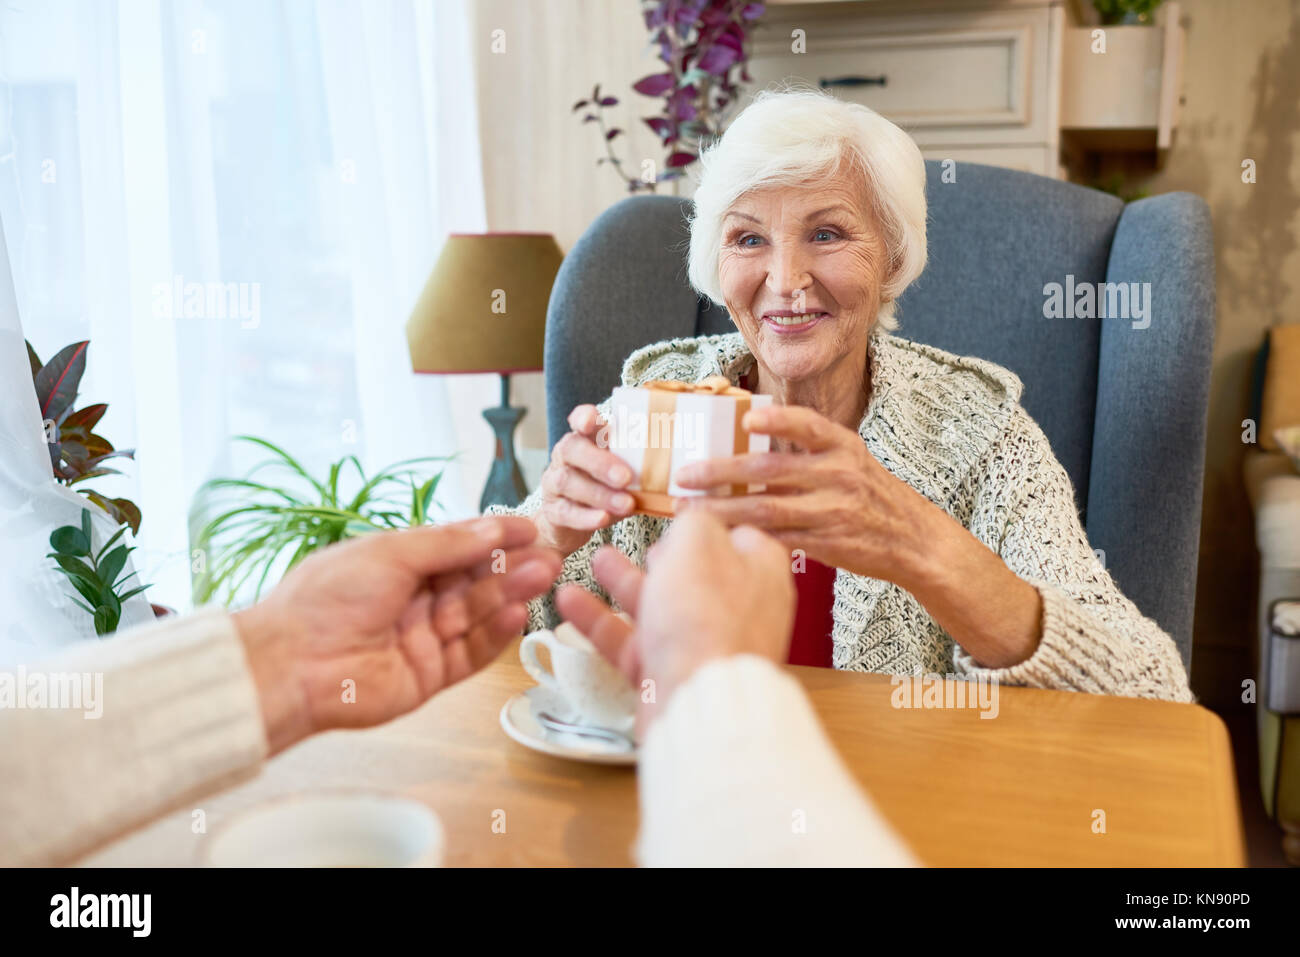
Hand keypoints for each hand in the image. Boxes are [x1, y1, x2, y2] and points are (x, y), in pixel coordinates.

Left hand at [233, 516, 561, 753]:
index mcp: (396, 564)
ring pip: (476, 615)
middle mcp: (412, 600)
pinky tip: (515, 614)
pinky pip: (470, 654)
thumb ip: (447, 544)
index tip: (528, 529)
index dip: (492, 538)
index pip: (456, 548)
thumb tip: (492, 529)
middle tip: (548, 556)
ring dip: (509, 594)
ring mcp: (422, 639)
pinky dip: (494, 634)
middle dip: (510, 567)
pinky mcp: (429, 676)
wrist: (292, 664)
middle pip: (472, 582)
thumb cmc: (326, 599)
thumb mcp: (390, 553)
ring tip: (543, 576)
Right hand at [534, 404, 637, 556]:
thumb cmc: (606, 491)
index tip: (591, 420)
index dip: (583, 417)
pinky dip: (586, 516)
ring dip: (600, 493)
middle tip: (626, 477)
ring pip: (568, 481)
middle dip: (599, 462)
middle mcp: (564, 457)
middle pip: (572, 449)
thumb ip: (636, 467)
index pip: (579, 420)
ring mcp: (553, 483)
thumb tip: (671, 472)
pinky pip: (566, 511)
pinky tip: (603, 519)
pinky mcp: (552, 510)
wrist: (574, 524)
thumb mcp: (621, 474)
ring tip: (626, 504)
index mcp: (584, 440)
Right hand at [554, 510, 794, 730]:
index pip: (738, 537)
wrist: (699, 699)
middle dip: (661, 556)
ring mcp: (703, 643)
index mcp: (758, 571)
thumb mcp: (697, 544)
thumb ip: (692, 523)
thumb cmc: (705, 616)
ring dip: (623, 581)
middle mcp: (736, 609)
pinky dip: (601, 619)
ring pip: (657, 605)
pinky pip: (631, 640)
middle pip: (694, 574)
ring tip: (596, 559)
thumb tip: (692, 519)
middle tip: (642, 542)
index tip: (679, 514)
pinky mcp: (671, 672)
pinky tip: (568, 600)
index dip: (706, 525)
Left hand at [677, 405, 1043, 667]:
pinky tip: (717, 535)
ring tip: (687, 510)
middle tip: (685, 474)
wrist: (913, 540)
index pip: (808, 425)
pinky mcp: (825, 543)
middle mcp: (838, 475)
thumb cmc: (870, 495)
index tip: (747, 418)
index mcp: (842, 446)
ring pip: (766, 509)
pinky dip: (744, 536)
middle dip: (721, 471)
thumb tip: (747, 441)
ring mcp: (831, 511)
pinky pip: (778, 537)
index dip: (778, 421)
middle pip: (771, 470)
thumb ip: (807, 452)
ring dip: (721, 509)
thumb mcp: (849, 461)